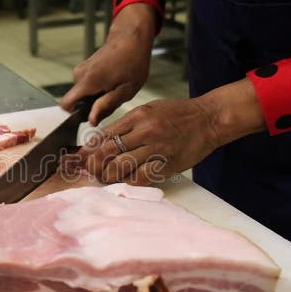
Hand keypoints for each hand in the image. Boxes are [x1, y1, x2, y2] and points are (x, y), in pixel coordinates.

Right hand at [59, 3, 157, 124]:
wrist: (131, 37)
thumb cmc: (132, 61)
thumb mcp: (125, 90)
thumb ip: (106, 105)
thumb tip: (91, 120)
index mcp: (87, 82)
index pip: (66, 104)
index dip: (74, 115)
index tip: (89, 117)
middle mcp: (79, 75)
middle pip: (78, 101)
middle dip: (93, 105)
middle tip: (114, 98)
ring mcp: (80, 70)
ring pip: (83, 94)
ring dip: (98, 96)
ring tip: (115, 87)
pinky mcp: (84, 68)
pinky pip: (86, 86)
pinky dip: (98, 88)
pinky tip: (113, 81)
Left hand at [70, 79, 266, 184]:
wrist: (208, 119)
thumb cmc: (178, 114)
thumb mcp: (149, 110)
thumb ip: (127, 124)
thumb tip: (103, 139)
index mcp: (137, 117)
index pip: (104, 135)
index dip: (89, 150)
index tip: (82, 158)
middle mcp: (144, 131)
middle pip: (107, 152)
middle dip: (94, 165)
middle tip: (91, 172)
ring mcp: (156, 148)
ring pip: (121, 167)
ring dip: (109, 176)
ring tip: (106, 178)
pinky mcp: (166, 164)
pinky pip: (140, 177)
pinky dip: (129, 181)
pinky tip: (126, 181)